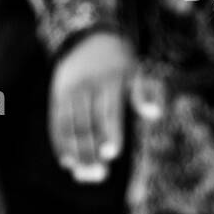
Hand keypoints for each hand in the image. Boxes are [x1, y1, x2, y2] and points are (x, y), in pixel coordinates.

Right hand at [50, 31, 134, 182]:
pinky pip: (57, 121)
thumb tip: (156, 114)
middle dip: (91, 150)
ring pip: (70, 125)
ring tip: (82, 175)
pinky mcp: (58, 95)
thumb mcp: (135, 72)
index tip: (111, 155)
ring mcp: (70, 90)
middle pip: (88, 122)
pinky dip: (60, 142)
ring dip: (75, 152)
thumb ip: (143, 94)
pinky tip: (66, 162)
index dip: (110, 133)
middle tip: (98, 175)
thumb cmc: (120, 63)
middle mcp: (87, 85)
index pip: (109, 111)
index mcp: (111, 80)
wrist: (87, 37)